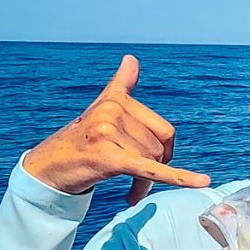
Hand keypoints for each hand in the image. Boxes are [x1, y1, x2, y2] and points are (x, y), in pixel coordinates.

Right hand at [22, 54, 209, 204]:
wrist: (48, 168)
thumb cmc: (81, 140)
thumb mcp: (101, 109)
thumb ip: (121, 85)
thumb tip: (132, 59)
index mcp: (116, 101)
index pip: (162, 129)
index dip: (164, 150)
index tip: (154, 162)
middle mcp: (112, 113)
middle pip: (158, 148)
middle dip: (154, 169)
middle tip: (138, 183)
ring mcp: (108, 134)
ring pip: (152, 164)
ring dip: (145, 184)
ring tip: (130, 191)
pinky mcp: (108, 157)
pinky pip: (151, 170)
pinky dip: (180, 178)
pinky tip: (202, 182)